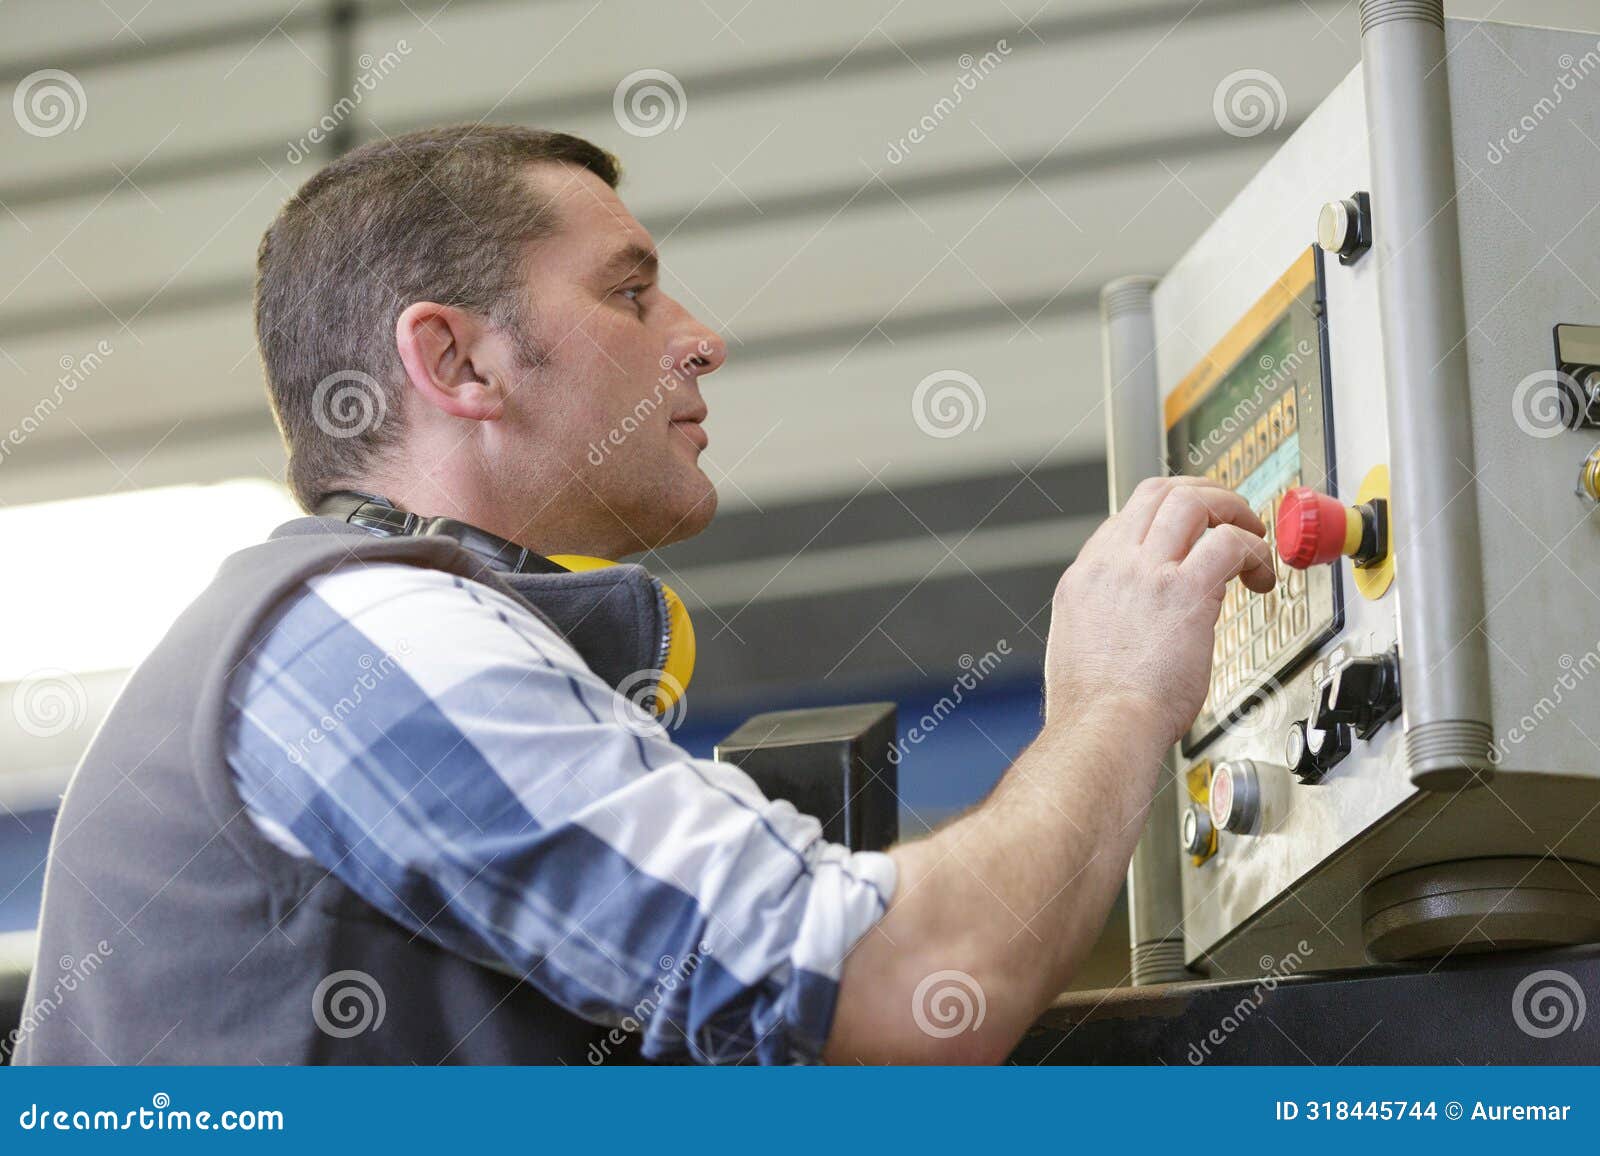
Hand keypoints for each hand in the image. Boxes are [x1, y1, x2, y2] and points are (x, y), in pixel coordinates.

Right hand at [1043, 476, 1273, 747]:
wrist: (1102, 728)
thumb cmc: (1096, 709)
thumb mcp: (1082, 645)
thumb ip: (1110, 617)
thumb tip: (1141, 617)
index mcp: (1085, 577)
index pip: (1128, 517)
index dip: (1169, 515)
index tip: (1193, 531)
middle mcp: (1113, 564)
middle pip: (1160, 493)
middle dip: (1204, 495)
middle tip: (1229, 516)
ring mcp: (1146, 572)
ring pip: (1193, 502)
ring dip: (1232, 511)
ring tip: (1253, 537)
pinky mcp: (1185, 591)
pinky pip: (1229, 545)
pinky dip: (1254, 552)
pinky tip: (1261, 578)